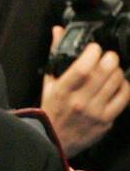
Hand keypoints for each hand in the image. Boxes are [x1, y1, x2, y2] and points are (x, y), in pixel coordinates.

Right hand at [41, 27, 129, 155]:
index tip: (94, 48)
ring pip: (116, 83)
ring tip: (112, 69)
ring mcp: (95, 112)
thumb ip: (55, 54)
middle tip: (108, 56)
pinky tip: (118, 83)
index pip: (83, 67)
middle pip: (104, 73)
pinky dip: (124, 87)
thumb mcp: (49, 82)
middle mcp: (80, 101)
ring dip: (117, 71)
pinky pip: (123, 99)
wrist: (55, 139)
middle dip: (110, 58)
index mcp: (63, 90)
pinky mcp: (106, 121)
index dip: (93, 53)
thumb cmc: (51, 108)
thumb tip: (58, 31)